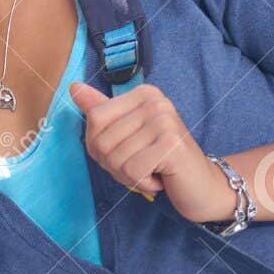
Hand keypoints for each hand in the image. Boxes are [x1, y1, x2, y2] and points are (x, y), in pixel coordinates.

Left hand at [68, 81, 232, 223]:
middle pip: (103, 141)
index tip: (127, 151)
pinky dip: (142, 182)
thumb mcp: (126, 134)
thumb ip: (101, 111)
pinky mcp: (172, 144)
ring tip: (152, 171)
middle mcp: (156, 101)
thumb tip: (74, 87)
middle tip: (142, 165)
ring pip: (116, 159)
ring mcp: (165, 121)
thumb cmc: (159, 161)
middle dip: (115, 165)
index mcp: (143, 94)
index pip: (95, 118)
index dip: (100, 146)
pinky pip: (133, 171)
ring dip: (129, 176)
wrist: (200, 185)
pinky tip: (161, 177)